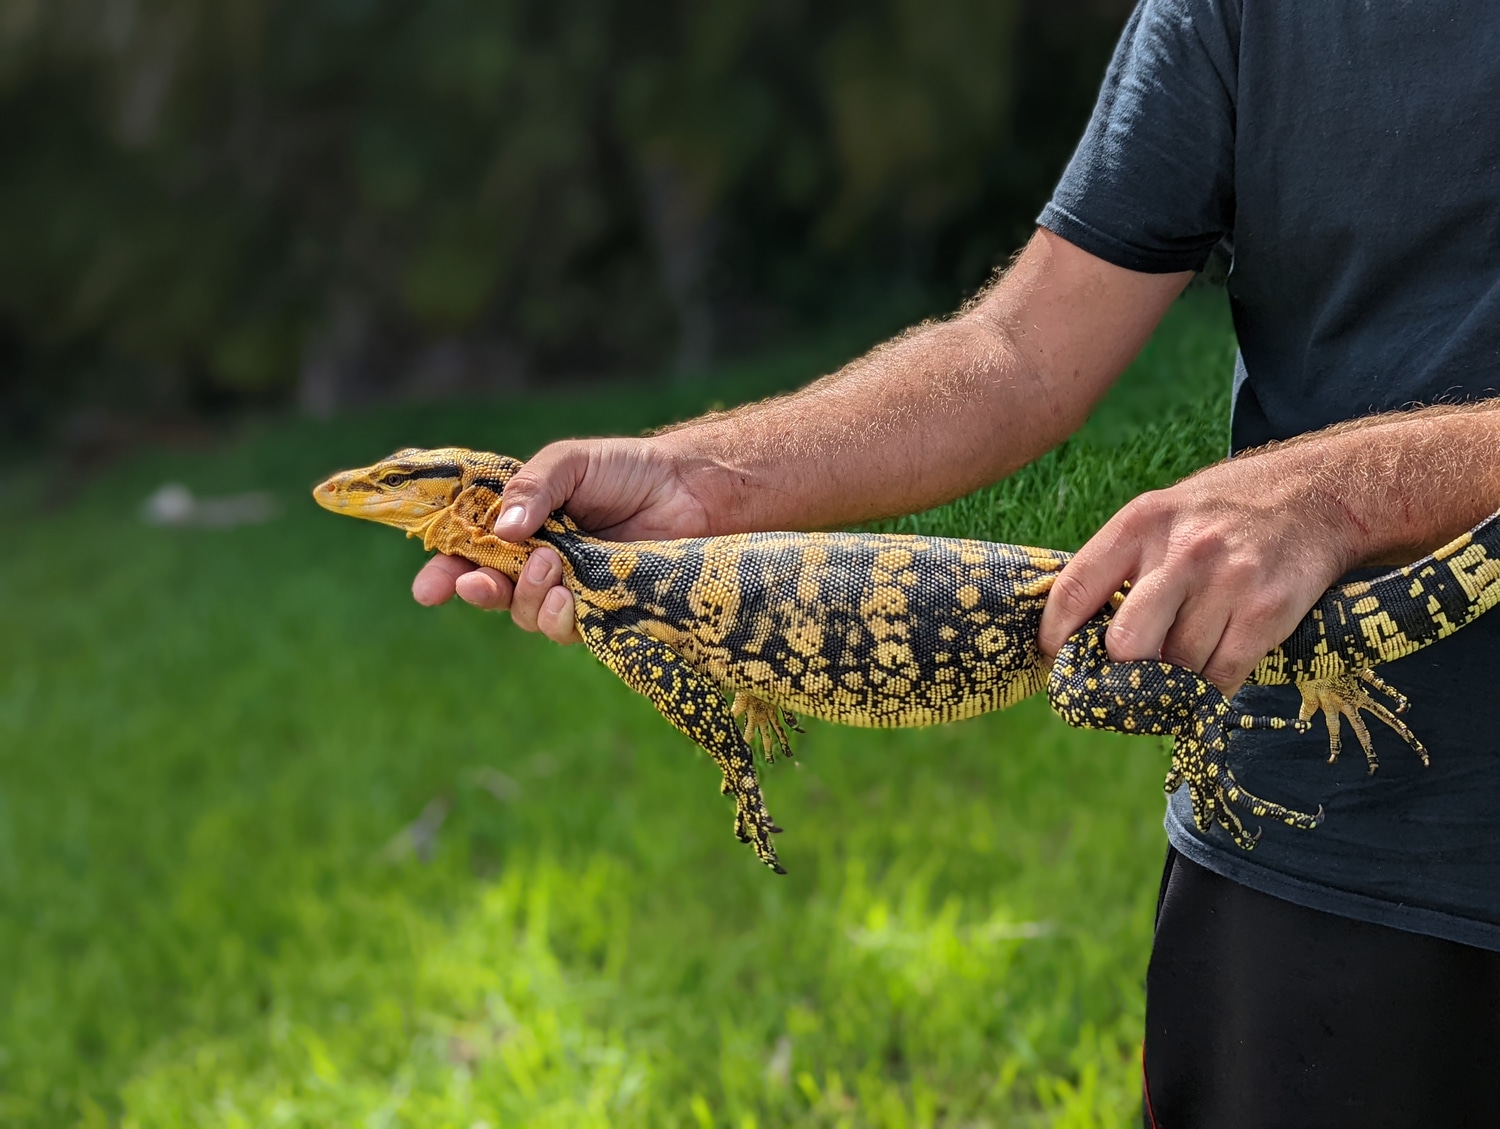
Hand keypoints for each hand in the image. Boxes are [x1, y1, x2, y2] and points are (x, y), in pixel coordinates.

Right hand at [411, 437, 714, 643]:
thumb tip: (502, 529)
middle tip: (481, 583)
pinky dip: (561, 618)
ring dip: (526, 599)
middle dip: (477, 591)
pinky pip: (570, 629)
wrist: (689, 490)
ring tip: (550, 568)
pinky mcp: (605, 611)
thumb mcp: (570, 463)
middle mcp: (537, 562)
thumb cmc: (627, 470)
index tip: (430, 589)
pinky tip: (569, 599)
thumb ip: (533, 487)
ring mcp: (570, 590)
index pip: (469, 553)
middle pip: (490, 591)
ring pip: (526, 614)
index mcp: (520, 526)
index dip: (444, 573)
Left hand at [1037, 451, 1360, 695]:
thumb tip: (1080, 630)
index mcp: (1141, 523)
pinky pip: (1220, 676)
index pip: (1075, 590)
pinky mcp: (1267, 611)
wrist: (1320, 494)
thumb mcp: (1165, 513)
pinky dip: (1209, 688)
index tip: (1058, 658)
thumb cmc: (1226, 511)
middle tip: (1125, 675)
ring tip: (1175, 670)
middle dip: (1121, 670)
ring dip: (1171, 681)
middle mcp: (1182, 551)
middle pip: (1125, 644)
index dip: (1056, 637)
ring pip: (1175, 668)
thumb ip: (1123, 562)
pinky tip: (1208, 676)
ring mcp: (1227, 582)